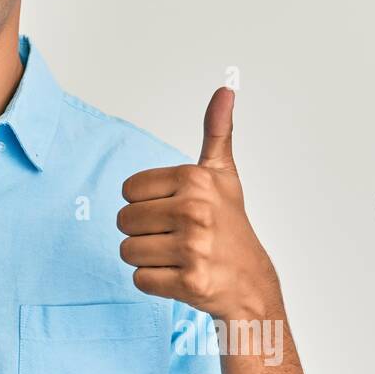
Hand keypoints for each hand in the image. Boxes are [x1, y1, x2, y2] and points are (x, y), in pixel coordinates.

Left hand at [117, 87, 278, 319]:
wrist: (251, 283)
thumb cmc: (230, 226)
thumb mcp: (223, 175)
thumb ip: (216, 132)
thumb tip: (225, 90)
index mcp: (195, 179)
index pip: (128, 190)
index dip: (146, 203)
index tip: (174, 211)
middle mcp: (195, 210)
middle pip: (124, 221)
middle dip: (143, 232)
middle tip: (176, 237)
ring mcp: (193, 247)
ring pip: (127, 250)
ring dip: (147, 258)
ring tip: (178, 256)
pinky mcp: (190, 282)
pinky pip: (139, 279)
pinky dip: (154, 282)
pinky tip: (180, 276)